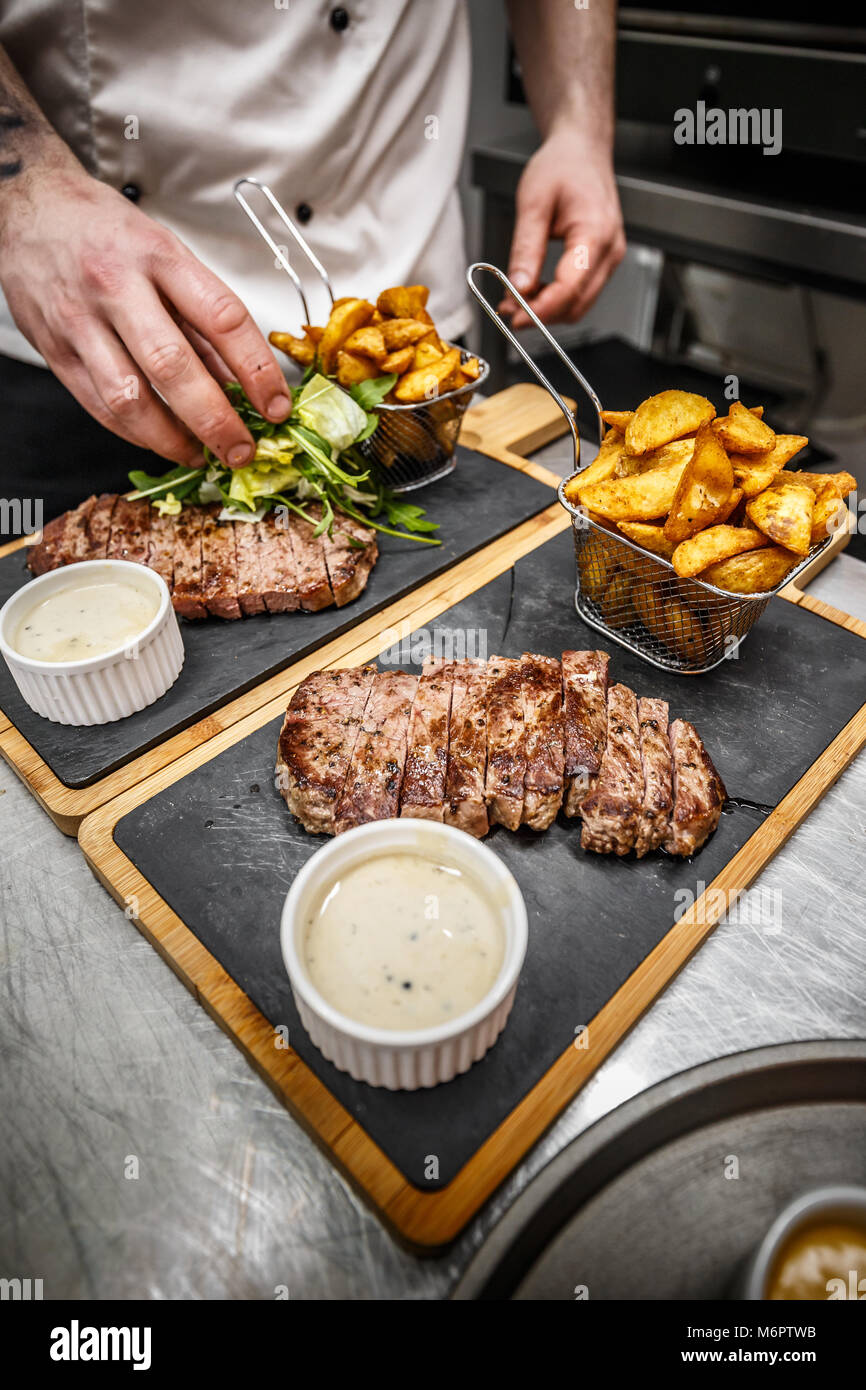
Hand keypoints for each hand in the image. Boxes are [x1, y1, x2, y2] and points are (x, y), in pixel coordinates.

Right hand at [0, 165, 290, 466]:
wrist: (29, 207)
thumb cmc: (105, 229)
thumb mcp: (165, 252)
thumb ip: (200, 316)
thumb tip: (242, 380)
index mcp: (157, 255)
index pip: (221, 318)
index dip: (256, 370)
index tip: (275, 405)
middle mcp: (117, 286)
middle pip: (173, 366)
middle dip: (216, 420)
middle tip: (241, 450)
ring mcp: (80, 321)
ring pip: (130, 397)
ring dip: (172, 438)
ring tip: (200, 454)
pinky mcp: (55, 350)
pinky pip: (99, 406)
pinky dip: (136, 433)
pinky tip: (160, 440)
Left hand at [500, 127, 624, 328]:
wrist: (582, 151)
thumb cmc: (563, 166)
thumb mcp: (533, 203)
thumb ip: (526, 249)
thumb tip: (517, 287)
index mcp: (596, 233)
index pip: (570, 288)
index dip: (541, 310)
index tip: (515, 318)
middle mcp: (609, 250)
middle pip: (576, 304)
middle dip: (541, 314)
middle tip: (508, 310)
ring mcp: (609, 257)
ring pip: (579, 304)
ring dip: (547, 310)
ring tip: (515, 301)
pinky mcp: (601, 260)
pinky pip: (580, 292)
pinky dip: (555, 299)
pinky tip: (533, 292)